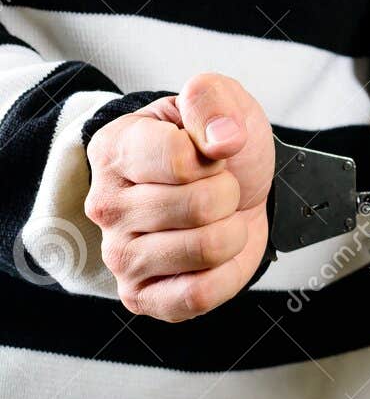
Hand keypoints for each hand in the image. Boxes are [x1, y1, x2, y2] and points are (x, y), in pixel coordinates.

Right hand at [85, 73, 273, 320]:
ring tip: (215, 219)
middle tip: (216, 190)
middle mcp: (106, 205)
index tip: (210, 153)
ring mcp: (119, 256)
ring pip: (207, 249)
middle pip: (201, 206)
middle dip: (229, 194)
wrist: (234, 190)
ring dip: (231, 232)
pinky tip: (214, 256)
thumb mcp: (220, 104)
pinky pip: (198, 295)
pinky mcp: (139, 296)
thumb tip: (225, 138)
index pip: (182, 158)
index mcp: (116, 149)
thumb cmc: (217, 150)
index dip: (216, 155)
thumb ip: (213, 101)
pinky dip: (226, 274)